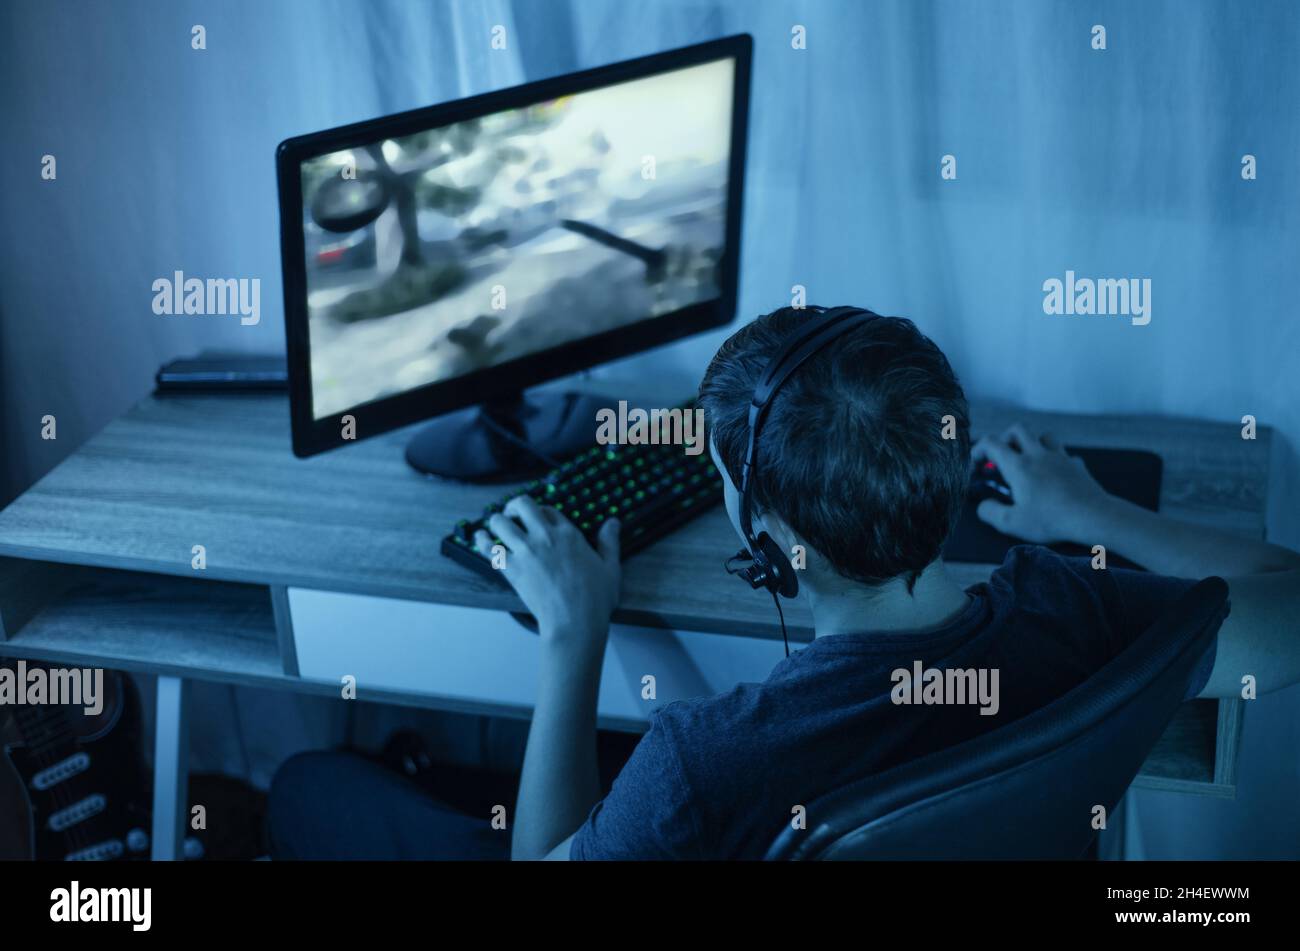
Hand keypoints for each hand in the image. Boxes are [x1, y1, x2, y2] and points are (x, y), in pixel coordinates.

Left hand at [474, 495, 620, 647]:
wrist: (574, 621)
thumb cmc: (594, 599)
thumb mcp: (610, 567)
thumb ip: (609, 542)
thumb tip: (613, 523)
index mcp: (568, 534)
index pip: (548, 509)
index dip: (540, 511)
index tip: (537, 518)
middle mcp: (545, 537)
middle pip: (522, 506)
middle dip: (514, 506)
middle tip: (513, 514)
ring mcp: (526, 552)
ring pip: (500, 522)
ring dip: (497, 521)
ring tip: (497, 526)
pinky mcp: (512, 569)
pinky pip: (489, 548)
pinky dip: (482, 540)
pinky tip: (480, 537)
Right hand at [972, 424, 1112, 543]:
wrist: (1093, 516)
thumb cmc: (1051, 520)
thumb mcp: (1011, 523)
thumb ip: (990, 512)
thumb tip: (983, 506)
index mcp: (1018, 466)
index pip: (990, 443)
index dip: (977, 452)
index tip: (976, 469)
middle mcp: (1038, 455)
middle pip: (1017, 429)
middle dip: (1005, 439)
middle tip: (1002, 459)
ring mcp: (1060, 458)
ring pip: (1044, 435)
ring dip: (1032, 443)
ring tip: (1029, 462)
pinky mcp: (1077, 466)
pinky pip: (1065, 455)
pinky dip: (1056, 461)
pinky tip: (1056, 475)